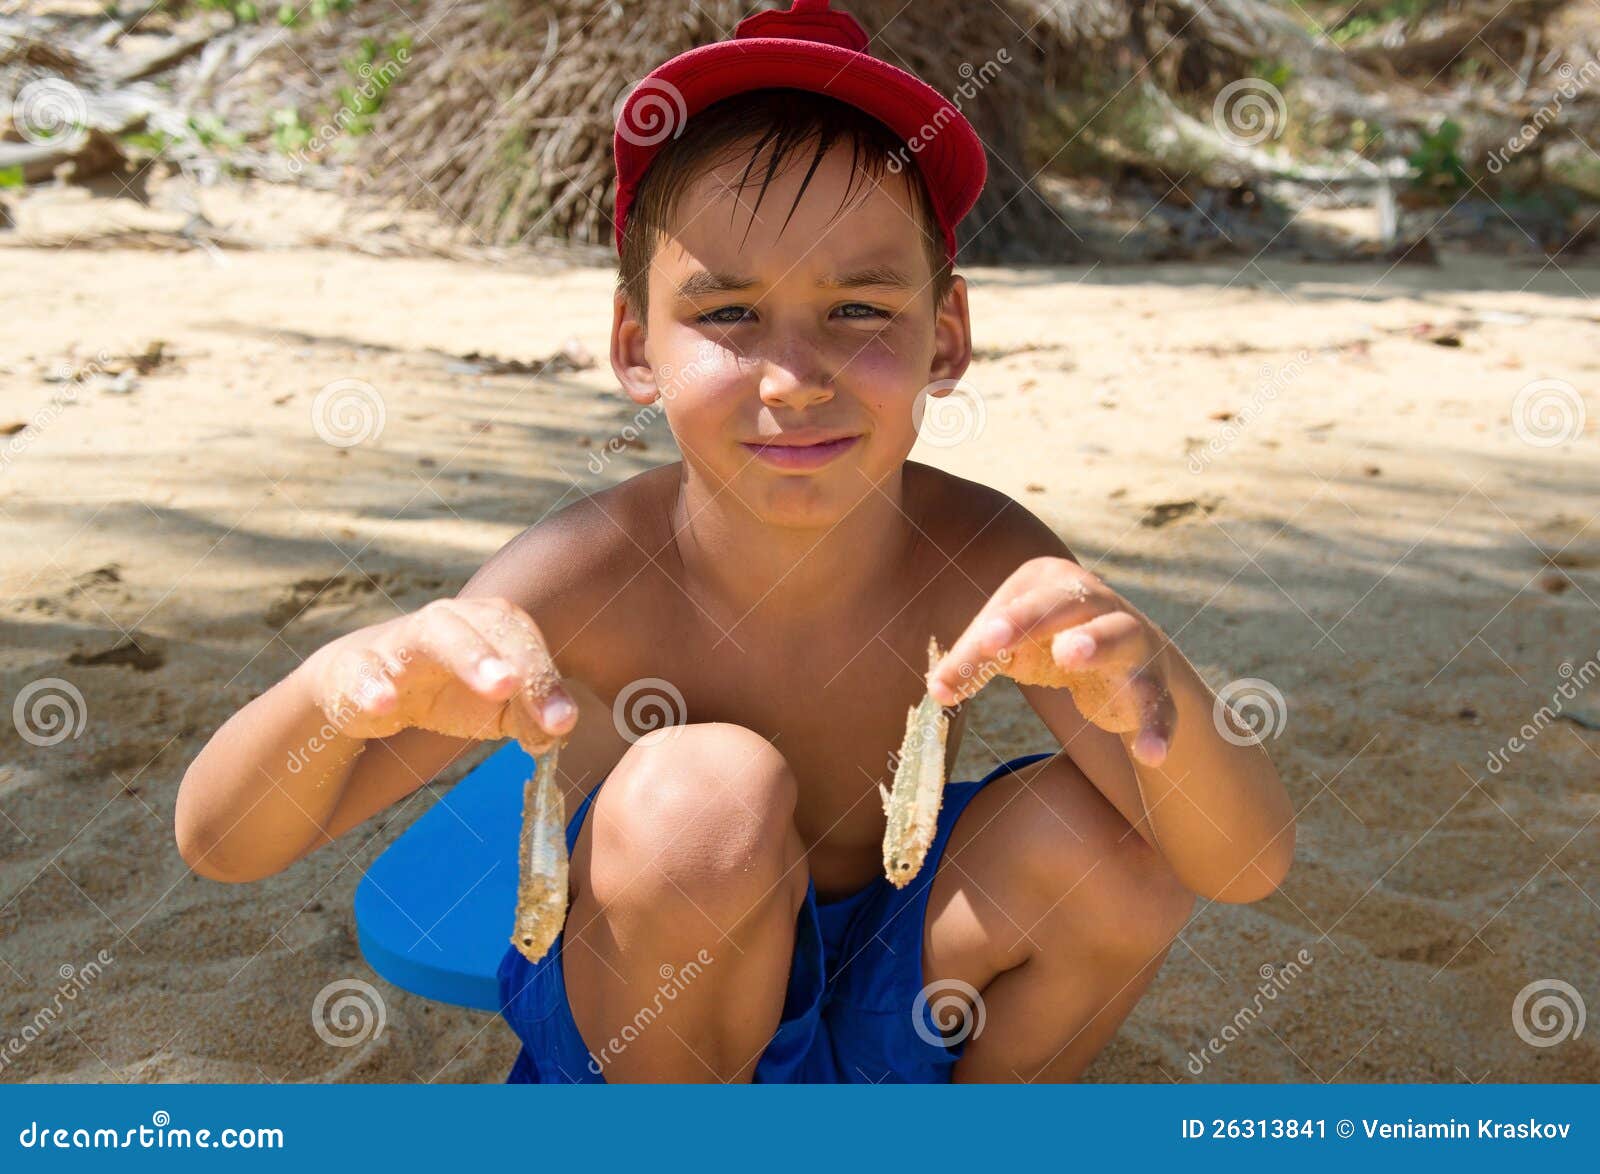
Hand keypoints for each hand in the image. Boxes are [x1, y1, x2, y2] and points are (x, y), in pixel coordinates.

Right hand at [307, 596, 575, 752]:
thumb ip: (530, 718)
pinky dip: (372, 686)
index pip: (524, 642)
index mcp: (490, 625)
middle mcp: (450, 621)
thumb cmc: (447, 689)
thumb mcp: (496, 709)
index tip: (561, 721)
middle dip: (511, 655)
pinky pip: (363, 671)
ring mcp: (401, 641)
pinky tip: (386, 705)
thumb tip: (557, 732)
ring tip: (495, 686)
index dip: (544, 679)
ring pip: (433, 635)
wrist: (365, 687)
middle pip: (487, 625)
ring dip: (467, 655)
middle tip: (522, 686)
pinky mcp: (356, 667)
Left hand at [927, 557, 1175, 765]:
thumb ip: (973, 662)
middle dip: (1039, 618)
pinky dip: (1156, 726)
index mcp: (1052, 583)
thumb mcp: (1009, 645)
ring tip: (1071, 656)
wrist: (1129, 654)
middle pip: (1069, 603)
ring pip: (1120, 638)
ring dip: (1097, 645)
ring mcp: (1132, 639)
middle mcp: (1096, 601)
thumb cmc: (1049, 638)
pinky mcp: (1155, 682)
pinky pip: (1157, 704)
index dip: (997, 629)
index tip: (982, 644)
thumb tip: (936, 690)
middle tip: (1007, 634)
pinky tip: (1149, 753)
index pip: (1015, 607)